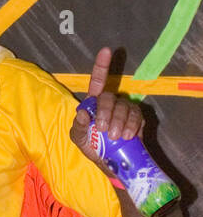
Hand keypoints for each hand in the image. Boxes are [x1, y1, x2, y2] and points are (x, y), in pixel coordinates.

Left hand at [69, 47, 143, 174]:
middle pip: (110, 98)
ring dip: (120, 121)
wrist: (110, 165)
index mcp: (94, 103)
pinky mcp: (138, 120)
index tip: (106, 50)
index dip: (102, 65)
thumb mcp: (78, 139)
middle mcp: (111, 103)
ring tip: (116, 137)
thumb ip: (78, 126)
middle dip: (106, 112)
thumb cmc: (91, 147)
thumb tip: (82, 113)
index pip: (98, 81)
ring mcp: (125, 110)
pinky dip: (132, 125)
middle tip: (103, 130)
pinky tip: (127, 136)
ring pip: (125, 107)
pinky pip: (137, 117)